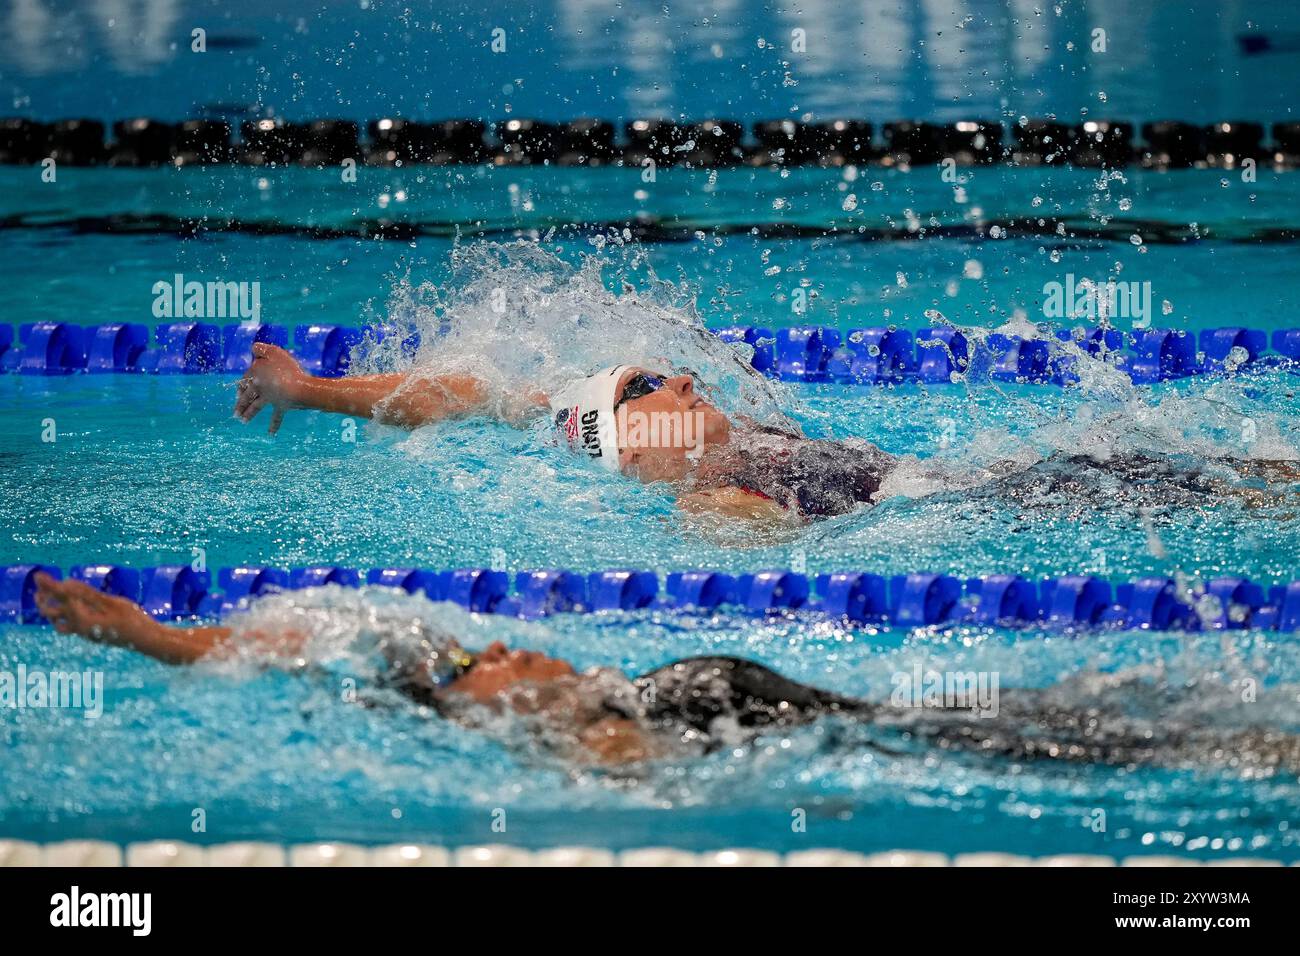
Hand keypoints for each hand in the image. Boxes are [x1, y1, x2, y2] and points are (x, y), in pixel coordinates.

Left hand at [33, 573, 151, 643]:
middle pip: (52, 613)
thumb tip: (66, 584)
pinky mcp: (90, 634)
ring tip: (45, 599)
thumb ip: (88, 594)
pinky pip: (68, 626)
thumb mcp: (112, 603)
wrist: (145, 641)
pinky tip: (67, 611)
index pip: (61, 598)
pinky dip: (61, 616)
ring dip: (50, 610)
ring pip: (58, 622)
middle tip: (39, 585)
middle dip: (43, 599)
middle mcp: (79, 627)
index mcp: (82, 618)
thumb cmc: (132, 620)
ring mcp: (84, 633)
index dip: (49, 585)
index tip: (38, 575)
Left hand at [234, 343, 308, 434]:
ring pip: (255, 407)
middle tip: (235, 412)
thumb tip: (253, 348)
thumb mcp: (273, 352)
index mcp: (255, 374)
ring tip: (242, 421)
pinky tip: (270, 434)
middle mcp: (259, 388)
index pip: (245, 379)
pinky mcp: (281, 406)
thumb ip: (261, 349)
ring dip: (248, 414)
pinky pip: (276, 417)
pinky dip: (273, 426)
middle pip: (246, 396)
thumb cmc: (286, 368)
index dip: (241, 384)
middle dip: (240, 404)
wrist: (297, 388)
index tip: (238, 390)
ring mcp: (269, 398)